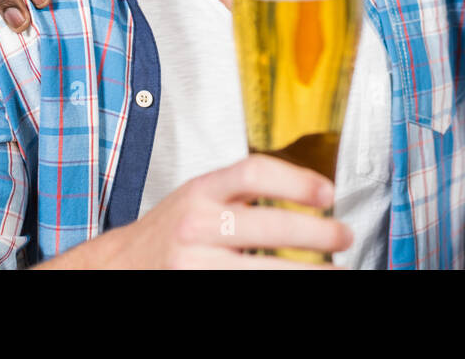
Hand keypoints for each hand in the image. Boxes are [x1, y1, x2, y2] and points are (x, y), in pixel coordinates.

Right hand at [97, 155, 351, 268]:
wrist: (121, 265)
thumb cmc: (171, 230)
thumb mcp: (200, 196)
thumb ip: (242, 192)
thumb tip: (308, 194)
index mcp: (201, 191)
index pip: (253, 173)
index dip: (296, 180)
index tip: (328, 193)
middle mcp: (196, 225)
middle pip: (267, 225)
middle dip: (316, 233)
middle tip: (343, 236)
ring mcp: (194, 264)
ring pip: (263, 270)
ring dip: (307, 272)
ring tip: (335, 272)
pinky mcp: (196, 290)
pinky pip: (247, 290)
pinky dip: (277, 287)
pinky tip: (298, 284)